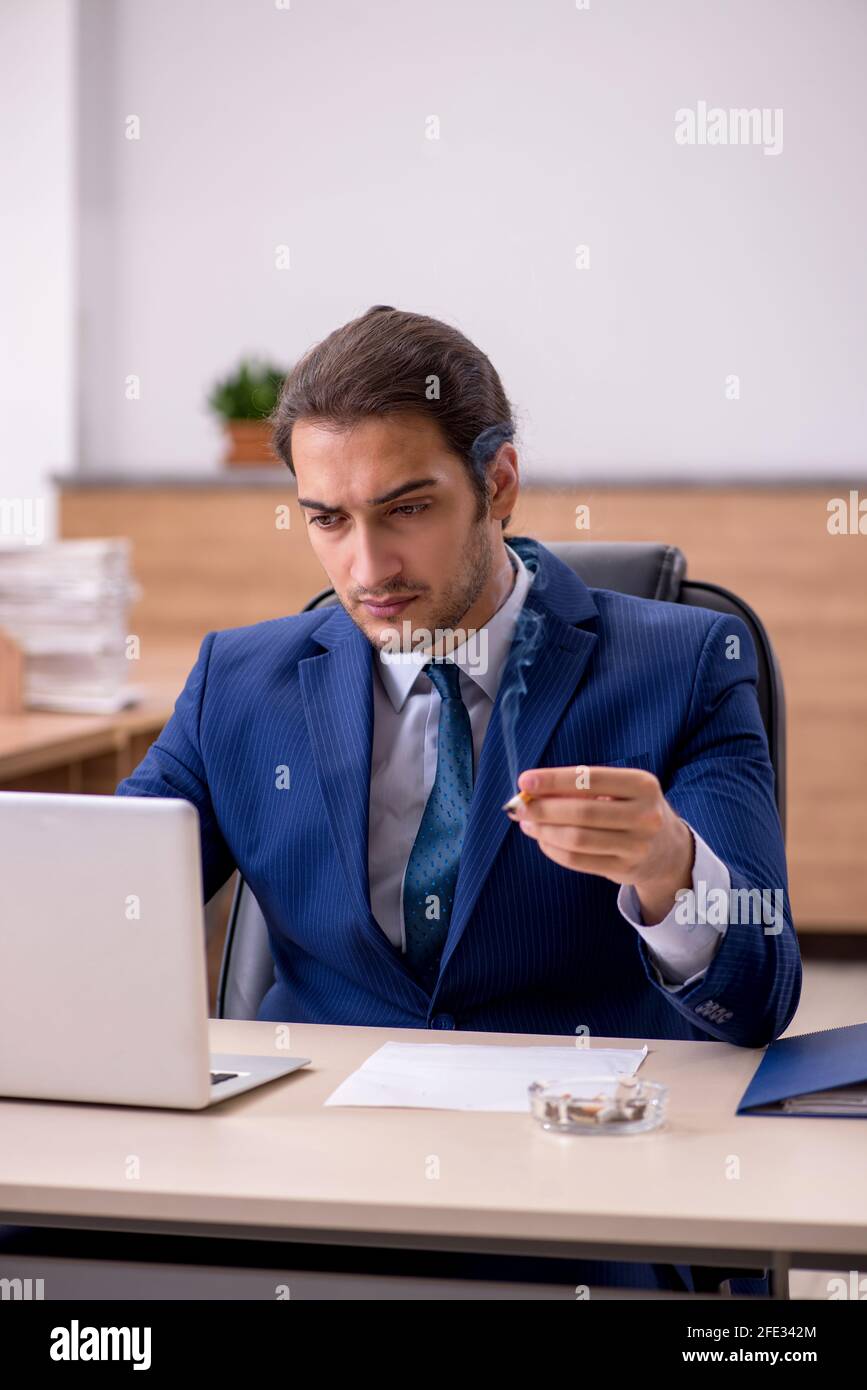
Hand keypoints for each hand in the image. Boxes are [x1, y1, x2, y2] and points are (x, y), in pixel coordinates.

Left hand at [508, 765, 694, 924]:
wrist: (667, 848)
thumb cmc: (630, 808)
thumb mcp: (618, 790)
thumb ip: (580, 788)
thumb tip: (531, 791)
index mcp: (643, 785)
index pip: (590, 779)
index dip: (554, 780)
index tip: (525, 780)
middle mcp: (645, 815)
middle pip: (582, 812)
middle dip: (543, 809)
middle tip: (519, 806)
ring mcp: (637, 846)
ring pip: (577, 839)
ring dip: (544, 831)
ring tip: (527, 823)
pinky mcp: (625, 870)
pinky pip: (578, 860)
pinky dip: (553, 849)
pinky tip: (543, 839)